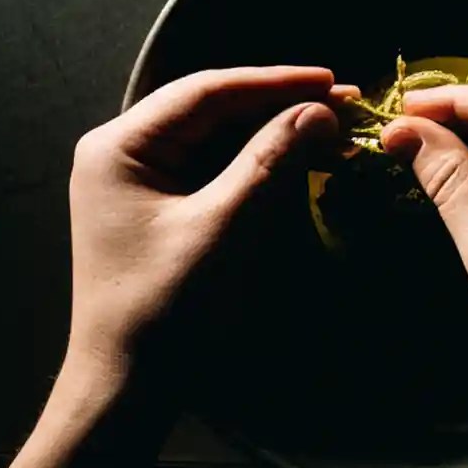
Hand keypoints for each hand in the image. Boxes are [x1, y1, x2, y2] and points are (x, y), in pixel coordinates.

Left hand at [66, 66, 349, 396]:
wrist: (127, 386)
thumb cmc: (163, 309)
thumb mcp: (221, 228)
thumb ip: (269, 163)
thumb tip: (320, 111)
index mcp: (121, 146)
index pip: (207, 91)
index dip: (274, 82)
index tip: (333, 81)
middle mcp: (124, 151)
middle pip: (213, 109)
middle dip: (279, 105)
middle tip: (346, 101)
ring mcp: (142, 180)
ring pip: (220, 137)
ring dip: (275, 132)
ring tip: (335, 127)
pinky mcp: (163, 207)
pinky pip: (217, 168)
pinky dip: (261, 162)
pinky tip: (304, 157)